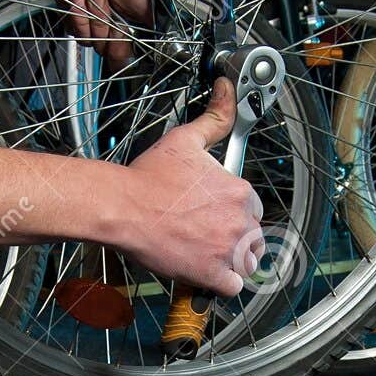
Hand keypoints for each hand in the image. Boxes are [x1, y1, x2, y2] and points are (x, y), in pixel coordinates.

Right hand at [118, 80, 263, 297]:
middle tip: (207, 235)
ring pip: (247, 263)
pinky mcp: (213, 274)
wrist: (123, 207)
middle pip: (253, 237)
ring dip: (233, 262)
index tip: (216, 215)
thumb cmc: (149, 177)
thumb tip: (227, 89)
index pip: (253, 208)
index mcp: (239, 191)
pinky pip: (233, 287)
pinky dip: (222, 284)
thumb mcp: (185, 139)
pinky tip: (206, 273)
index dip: (236, 213)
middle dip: (235, 238)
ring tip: (207, 255)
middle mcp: (240, 220)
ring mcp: (228, 249)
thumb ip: (215, 118)